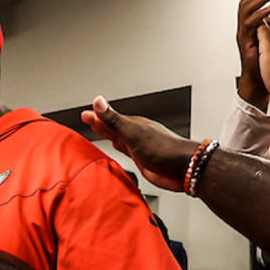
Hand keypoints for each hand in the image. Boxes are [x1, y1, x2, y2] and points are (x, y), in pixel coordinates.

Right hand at [81, 96, 195, 192]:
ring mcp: (139, 147)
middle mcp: (135, 134)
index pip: (109, 118)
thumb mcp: (133, 132)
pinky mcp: (142, 160)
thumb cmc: (164, 149)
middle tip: (88, 118)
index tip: (85, 113)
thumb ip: (113, 119)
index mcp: (132, 125)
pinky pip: (125, 151)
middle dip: (100, 123)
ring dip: (108, 134)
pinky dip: (118, 148)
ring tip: (98, 129)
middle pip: (112, 127)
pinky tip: (117, 148)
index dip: (96, 116)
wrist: (183, 167)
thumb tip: (98, 101)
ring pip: (119, 138)